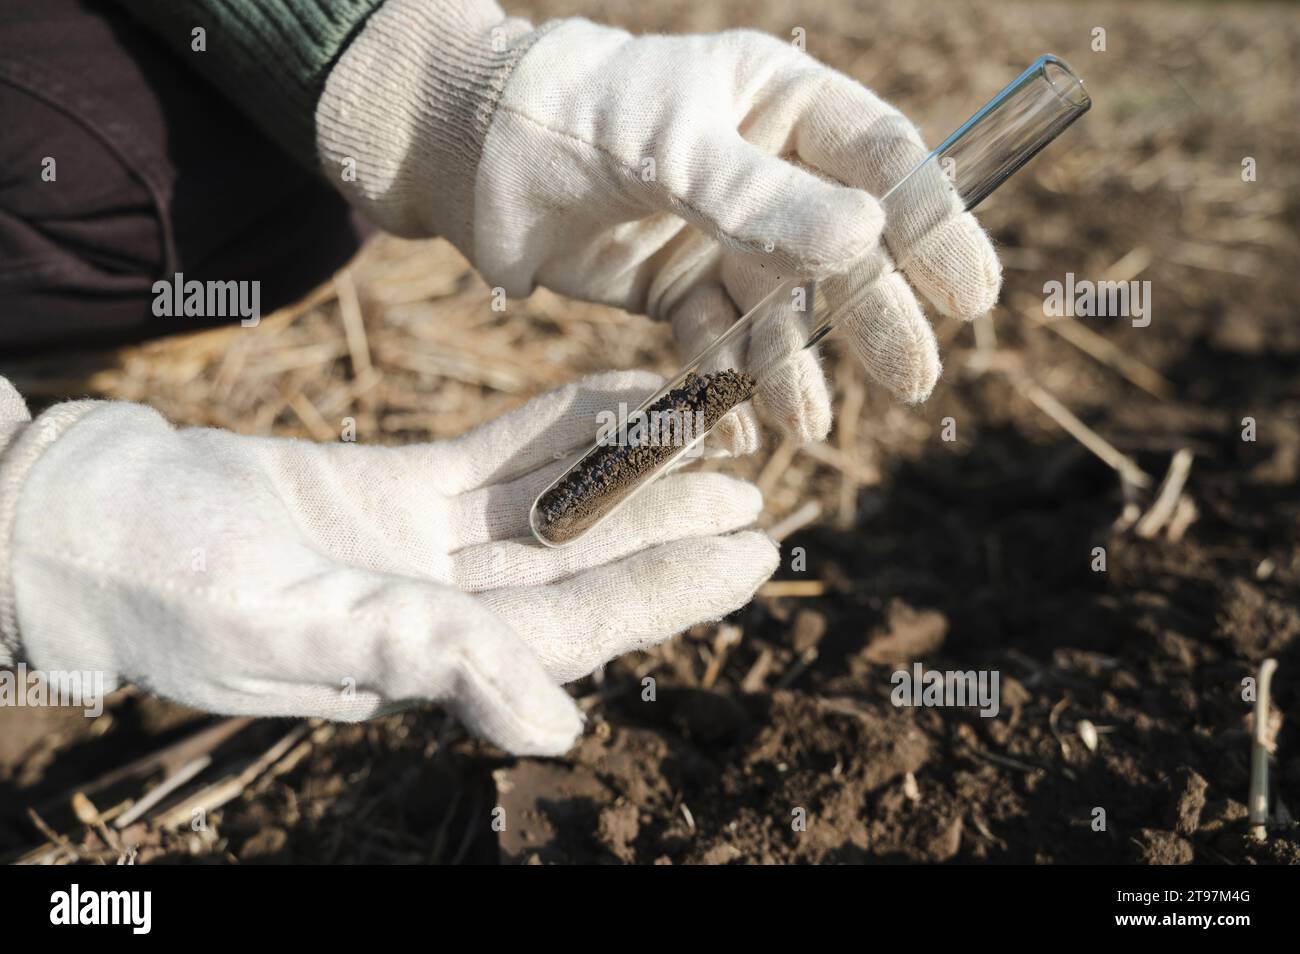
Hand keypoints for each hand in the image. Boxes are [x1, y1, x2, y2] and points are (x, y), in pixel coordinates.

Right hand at [0, 372, 776, 754]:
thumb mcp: (290, 624)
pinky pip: (497, 456)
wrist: (78, 517)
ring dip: (630, 475)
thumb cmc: (161, 581)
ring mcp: (419, 549)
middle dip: (669, 531)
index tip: (755, 551)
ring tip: (711, 438)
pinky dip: (559, 428)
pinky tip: (619, 400)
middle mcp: (438, 608)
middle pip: (582, 568)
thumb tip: (557, 726)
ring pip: (550, 508)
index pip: (575, 627)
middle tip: (762, 491)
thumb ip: (424, 664)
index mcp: (425, 657)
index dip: (668, 590)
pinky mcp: (393, 490)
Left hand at [318, 1, 1001, 448]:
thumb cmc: (573, 119)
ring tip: (811, 423)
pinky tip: (748, 422)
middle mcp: (764, 170)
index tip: (970, 292)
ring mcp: (722, 233)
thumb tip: (869, 241)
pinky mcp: (678, 288)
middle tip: (912, 379)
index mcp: (780, 103)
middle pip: (841, 250)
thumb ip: (762, 198)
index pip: (882, 160)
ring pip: (780, 307)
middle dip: (871, 314)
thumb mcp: (671, 149)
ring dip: (798, 363)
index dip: (932, 225)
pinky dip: (733, 381)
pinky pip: (719, 341)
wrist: (472, 160)